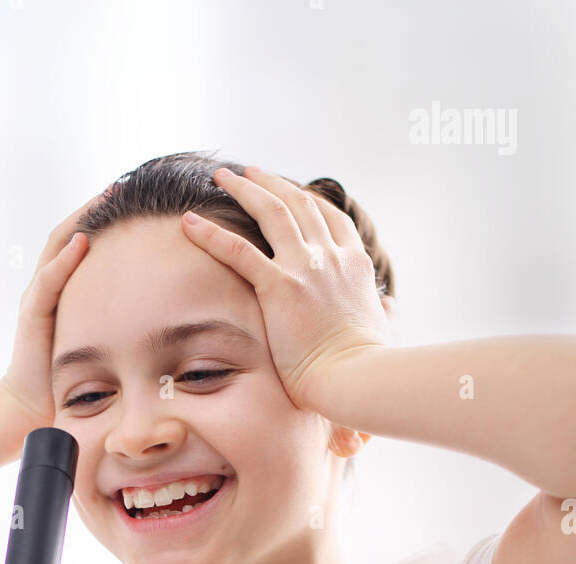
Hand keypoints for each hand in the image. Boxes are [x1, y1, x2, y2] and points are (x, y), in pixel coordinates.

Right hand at [0, 189, 109, 427]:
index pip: (83, 243)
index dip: (103, 219)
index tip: (131, 200)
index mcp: (64, 290)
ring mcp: (37, 297)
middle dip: (93, 207)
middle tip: (121, 185)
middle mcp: (48, 286)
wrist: (32, 409)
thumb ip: (118, 324)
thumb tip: (158, 315)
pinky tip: (83, 240)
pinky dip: (65, 258)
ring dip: (80, 219)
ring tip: (104, 197)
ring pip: (57, 246)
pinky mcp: (32, 314)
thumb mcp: (100, 345)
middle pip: (69, 234)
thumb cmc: (67, 382)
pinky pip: (48, 279)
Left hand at [180, 166, 391, 414]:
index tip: (290, 191)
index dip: (308, 200)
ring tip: (220, 177)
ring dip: (244, 190)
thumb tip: (388, 308)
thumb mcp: (381, 329)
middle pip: (299, 204)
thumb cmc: (367, 367)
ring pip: (270, 212)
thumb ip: (381, 312)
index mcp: (355, 266)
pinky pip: (238, 251)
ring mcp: (306, 267)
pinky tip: (188, 222)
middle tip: (248, 173)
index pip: (331, 219)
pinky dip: (210, 234)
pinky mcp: (279, 287)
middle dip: (272, 183)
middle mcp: (331, 257)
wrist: (356, 379)